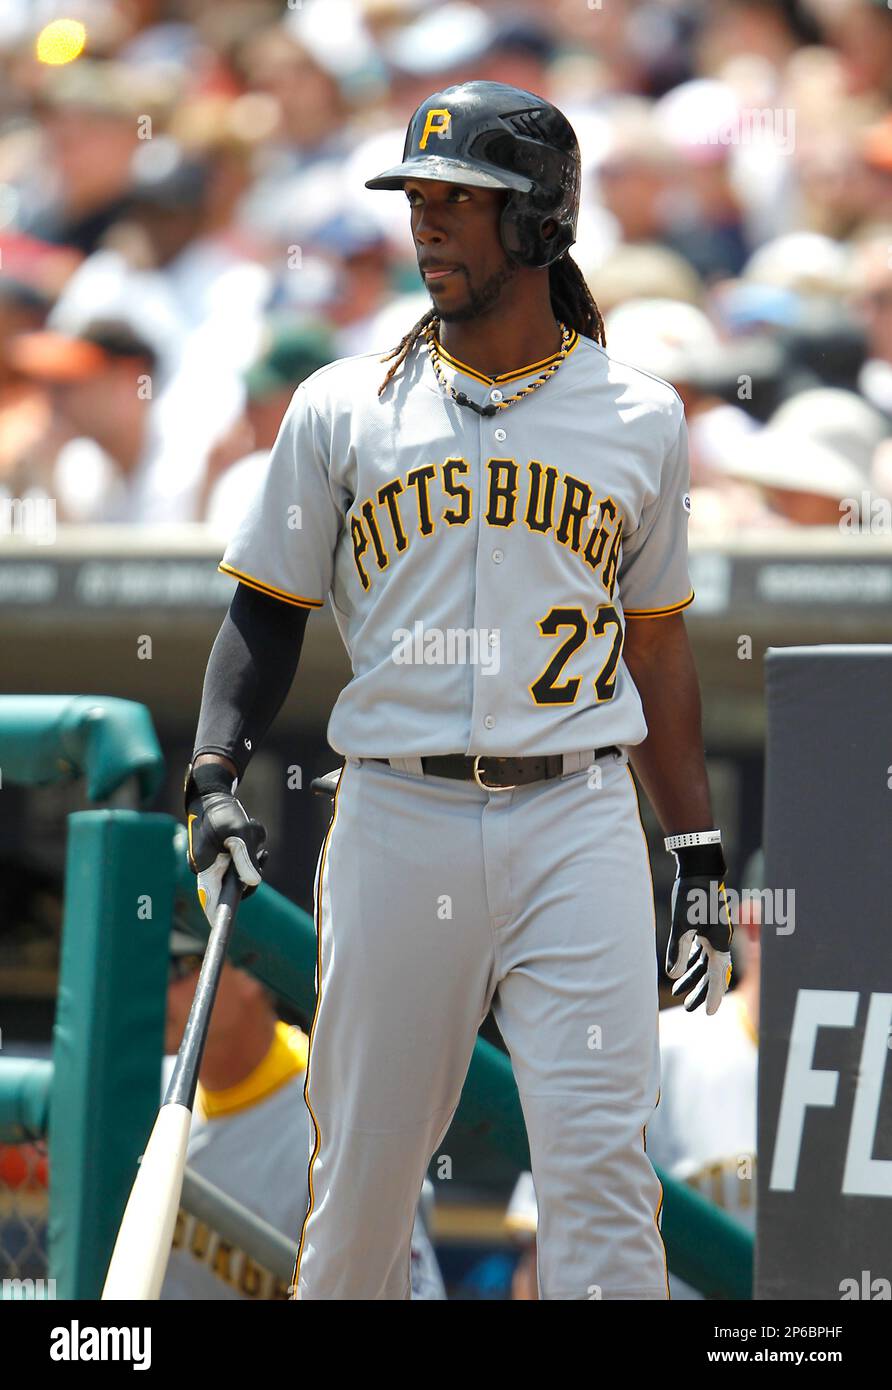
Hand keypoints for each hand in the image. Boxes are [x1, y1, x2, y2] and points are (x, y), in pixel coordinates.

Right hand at [184, 761, 267, 920]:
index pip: (211, 899)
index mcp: (205, 868)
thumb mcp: (238, 833)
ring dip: (253, 855)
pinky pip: (245, 862)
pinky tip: (251, 832)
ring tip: (251, 833)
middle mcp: (209, 870)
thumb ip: (245, 857)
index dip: (216, 915)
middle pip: (237, 886)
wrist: (213, 796)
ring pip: (244, 872)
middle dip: (252, 870)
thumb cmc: (223, 812)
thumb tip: (253, 883)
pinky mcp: (224, 858)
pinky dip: (252, 850)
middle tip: (261, 853)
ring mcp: (216, 865)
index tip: (218, 927)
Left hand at [665, 841, 732, 1014]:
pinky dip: (691, 962)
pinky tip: (680, 971)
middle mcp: (720, 941)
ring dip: (693, 977)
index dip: (713, 996)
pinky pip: (701, 952)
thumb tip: (672, 974)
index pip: (717, 977)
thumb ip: (677, 950)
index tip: (710, 1013)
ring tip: (677, 991)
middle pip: (712, 974)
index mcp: (719, 942)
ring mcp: (714, 934)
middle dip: (701, 991)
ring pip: (705, 964)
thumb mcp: (681, 924)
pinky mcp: (707, 927)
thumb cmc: (692, 895)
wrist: (700, 869)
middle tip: (688, 1008)